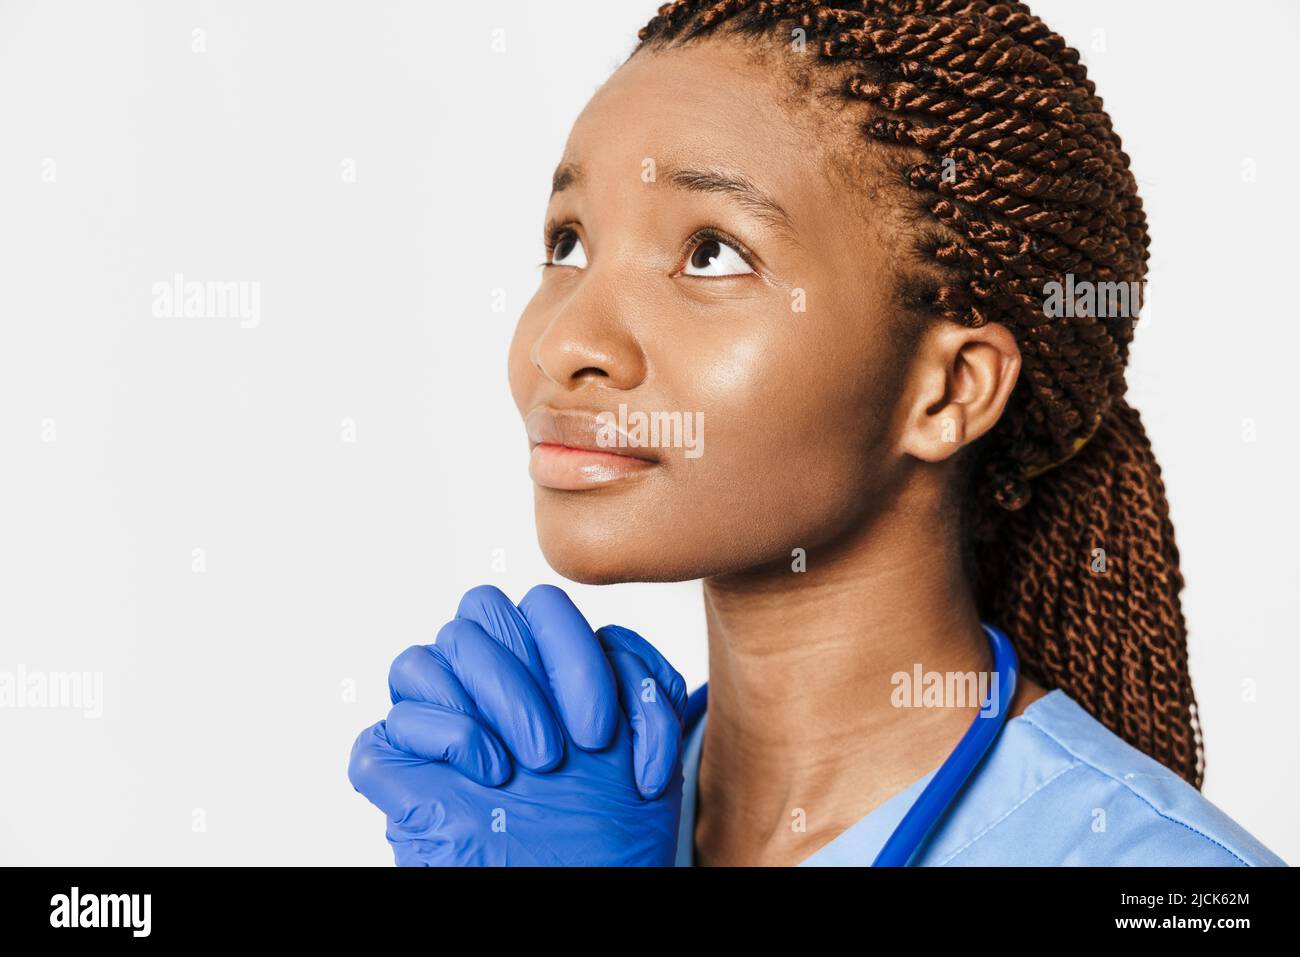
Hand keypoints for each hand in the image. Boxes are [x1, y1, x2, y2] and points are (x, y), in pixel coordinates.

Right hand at [348, 584, 687, 864]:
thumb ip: (644, 684)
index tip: (600, 731)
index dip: (572, 652)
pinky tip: (488, 773)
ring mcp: (434, 721)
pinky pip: (393, 724)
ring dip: (488, 705)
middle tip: (561, 754)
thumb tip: (620, 642)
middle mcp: (481, 682)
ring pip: (426, 656)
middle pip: (477, 612)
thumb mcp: (649, 752)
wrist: (570, 893)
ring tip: (525, 769)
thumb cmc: (606, 830)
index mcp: (537, 665)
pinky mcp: (394, 767)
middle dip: (525, 679)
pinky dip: (444, 736)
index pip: (538, 605)